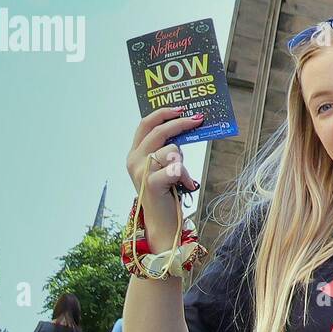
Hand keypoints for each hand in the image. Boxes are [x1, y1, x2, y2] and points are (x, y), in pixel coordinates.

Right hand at [127, 107, 204, 250]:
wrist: (162, 223)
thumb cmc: (167, 193)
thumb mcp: (164, 166)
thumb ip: (168, 148)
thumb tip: (186, 125)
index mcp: (135, 154)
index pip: (145, 124)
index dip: (163, 113)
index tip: (182, 108)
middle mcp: (133, 160)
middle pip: (158, 130)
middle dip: (181, 123)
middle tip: (199, 119)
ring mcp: (140, 171)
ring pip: (171, 149)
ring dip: (184, 161)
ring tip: (184, 177)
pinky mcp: (150, 183)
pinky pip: (175, 168)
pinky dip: (185, 175)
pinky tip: (187, 185)